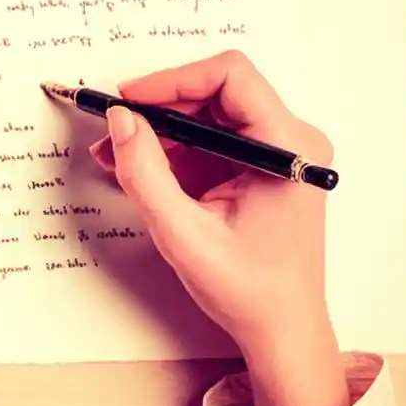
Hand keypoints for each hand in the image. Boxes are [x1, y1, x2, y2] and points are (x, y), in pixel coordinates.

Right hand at [91, 51, 347, 405]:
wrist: (280, 330)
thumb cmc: (249, 290)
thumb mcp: (183, 233)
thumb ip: (145, 172)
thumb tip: (121, 120)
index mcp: (287, 148)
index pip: (230, 76)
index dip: (173, 79)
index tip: (130, 99)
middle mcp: (290, 142)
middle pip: (217, 93)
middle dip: (160, 108)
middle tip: (114, 128)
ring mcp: (277, 155)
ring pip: (209, 117)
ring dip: (162, 131)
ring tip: (115, 153)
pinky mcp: (261, 169)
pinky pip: (212, 142)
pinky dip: (175, 151)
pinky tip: (140, 168)